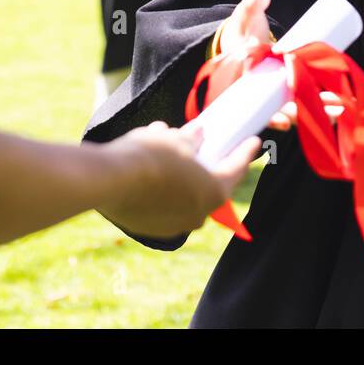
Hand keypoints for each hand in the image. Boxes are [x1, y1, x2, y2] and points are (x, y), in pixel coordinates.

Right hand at [99, 121, 260, 238]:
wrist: (110, 181)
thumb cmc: (150, 156)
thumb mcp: (175, 141)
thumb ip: (191, 141)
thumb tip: (198, 136)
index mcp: (213, 192)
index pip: (235, 169)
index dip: (244, 152)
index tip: (253, 142)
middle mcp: (198, 214)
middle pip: (209, 185)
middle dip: (208, 164)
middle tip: (209, 148)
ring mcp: (175, 225)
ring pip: (184, 195)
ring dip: (182, 176)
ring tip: (170, 153)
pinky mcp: (151, 228)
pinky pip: (164, 205)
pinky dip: (163, 189)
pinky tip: (152, 171)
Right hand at [211, 0, 341, 131]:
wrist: (243, 42)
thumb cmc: (243, 31)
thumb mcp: (245, 18)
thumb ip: (252, 4)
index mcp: (246, 83)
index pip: (259, 107)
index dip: (272, 116)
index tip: (286, 121)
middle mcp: (261, 94)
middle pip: (282, 111)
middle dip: (304, 116)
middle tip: (326, 111)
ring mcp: (276, 95)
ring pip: (297, 110)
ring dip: (318, 112)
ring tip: (340, 110)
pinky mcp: (288, 91)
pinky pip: (305, 103)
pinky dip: (321, 107)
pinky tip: (341, 107)